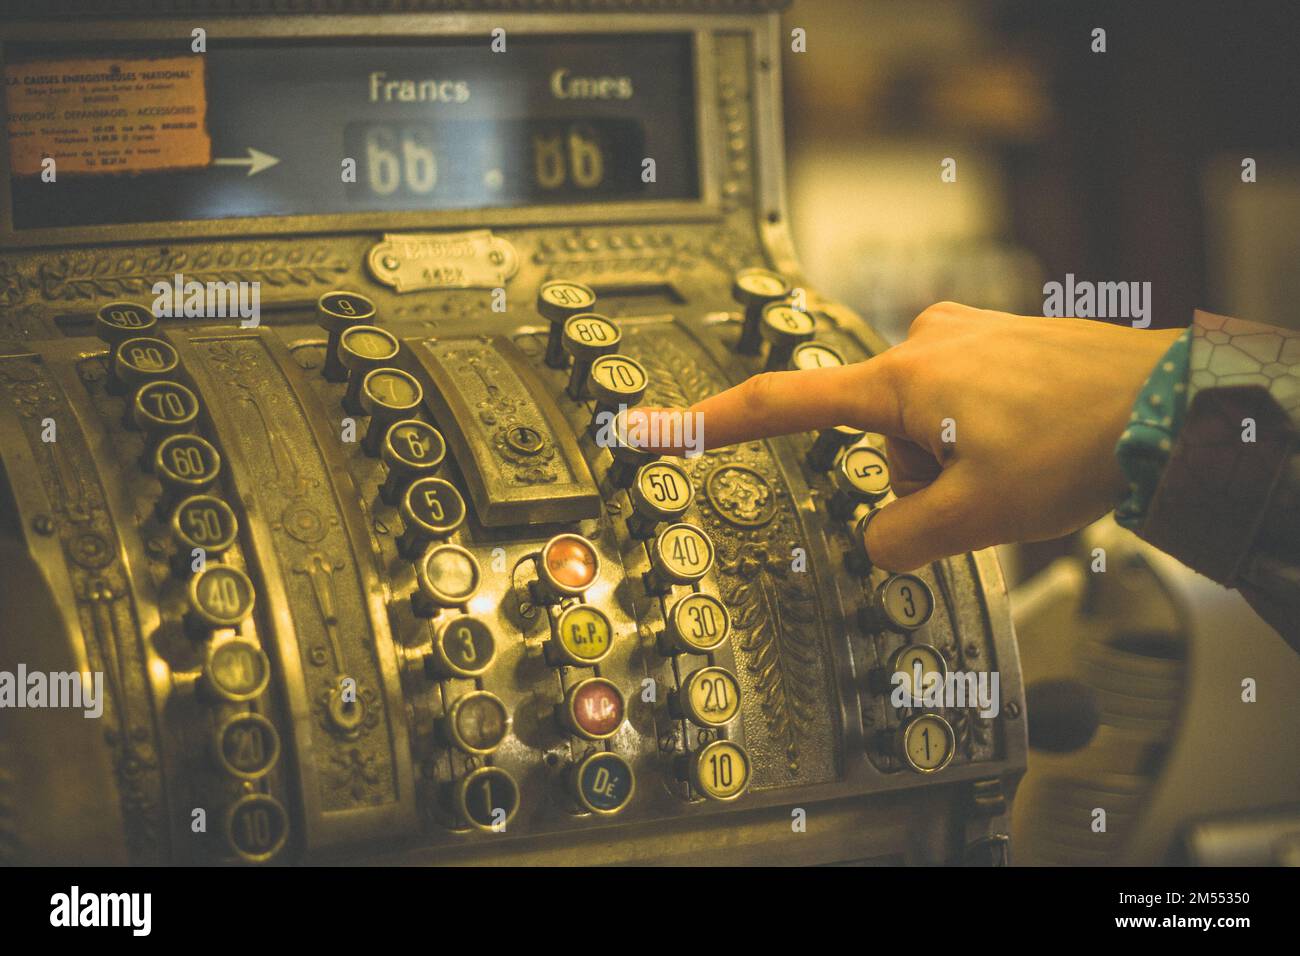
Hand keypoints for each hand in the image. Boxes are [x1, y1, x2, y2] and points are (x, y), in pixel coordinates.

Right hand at [637, 302, 1181, 570]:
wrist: (1168, 401)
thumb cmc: (1079, 443)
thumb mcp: (977, 518)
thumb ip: (903, 542)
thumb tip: (879, 543)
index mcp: (899, 382)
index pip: (777, 405)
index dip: (704, 424)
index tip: (647, 429)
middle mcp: (921, 345)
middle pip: (874, 438)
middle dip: (914, 477)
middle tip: (981, 493)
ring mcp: (960, 337)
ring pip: (922, 428)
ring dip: (954, 462)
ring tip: (1020, 468)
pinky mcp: (993, 341)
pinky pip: (959, 405)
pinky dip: (981, 438)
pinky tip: (1030, 446)